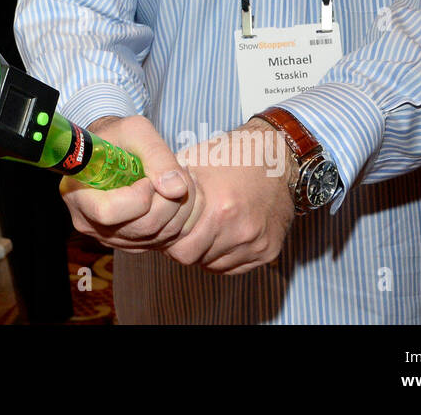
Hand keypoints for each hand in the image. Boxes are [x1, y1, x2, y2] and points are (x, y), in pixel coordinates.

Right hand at [59, 114, 202, 252]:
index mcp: (79, 194)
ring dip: (181, 210)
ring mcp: (111, 238)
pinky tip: (178, 197)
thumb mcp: (135, 131)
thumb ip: (156, 155)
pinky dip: (181, 221)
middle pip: (141, 227)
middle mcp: (91, 223)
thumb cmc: (118, 137)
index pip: (108, 212)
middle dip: (169, 201)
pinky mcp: (131, 244)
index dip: (138, 197)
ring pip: (158, 237)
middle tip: (178, 175)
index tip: (148, 178)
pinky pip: (164, 242)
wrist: (113, 152)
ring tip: (182, 182)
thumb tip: (177, 188)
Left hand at [162, 119, 295, 273]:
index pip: (177, 245)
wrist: (278, 156)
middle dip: (181, 245)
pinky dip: (222, 255)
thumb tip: (141, 202)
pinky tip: (220, 234)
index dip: (166, 237)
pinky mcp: (269, 251)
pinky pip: (234, 266)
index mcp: (219, 208)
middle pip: (192, 257)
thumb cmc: (231, 154)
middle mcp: (239, 229)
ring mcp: (256, 243)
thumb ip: (167, 185)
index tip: (165, 226)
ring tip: (201, 227)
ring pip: (212, 263)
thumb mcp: (194, 161)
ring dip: (202, 250)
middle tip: (180, 229)